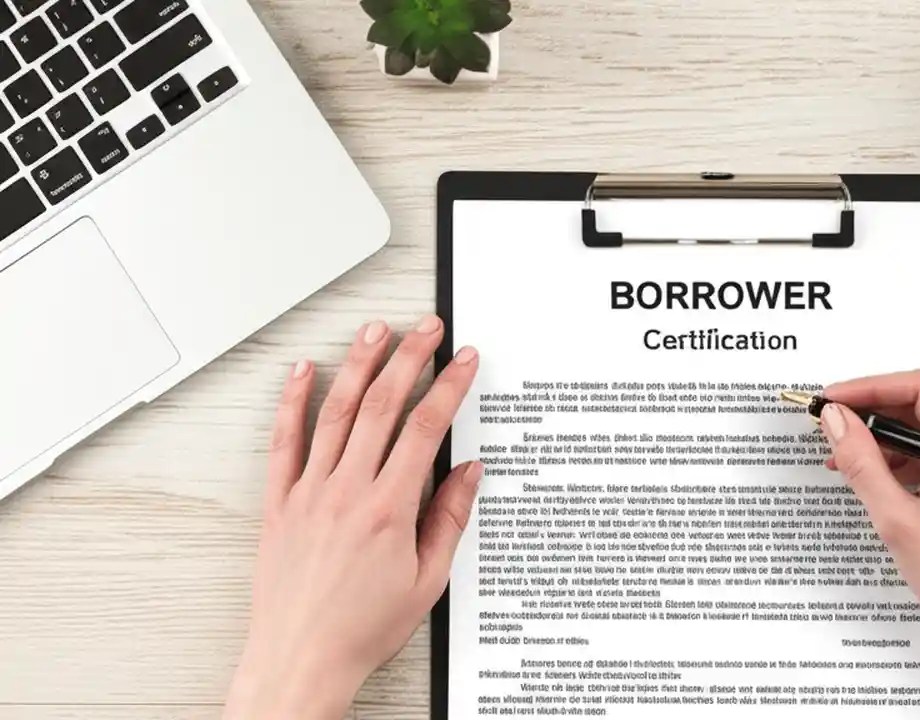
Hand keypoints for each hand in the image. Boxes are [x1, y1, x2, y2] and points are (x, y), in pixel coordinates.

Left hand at [224, 317, 481, 719]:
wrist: (300, 659)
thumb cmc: (361, 629)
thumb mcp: (427, 580)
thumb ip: (448, 520)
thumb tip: (467, 473)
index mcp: (389, 509)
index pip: (426, 428)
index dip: (449, 386)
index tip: (464, 360)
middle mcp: (347, 491)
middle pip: (383, 405)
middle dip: (410, 357)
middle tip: (427, 328)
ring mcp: (309, 492)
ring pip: (336, 411)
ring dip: (359, 365)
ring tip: (375, 331)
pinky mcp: (278, 503)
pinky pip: (284, 441)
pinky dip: (293, 402)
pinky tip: (304, 372)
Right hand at [821, 368, 919, 643]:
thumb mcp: (898, 520)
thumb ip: (863, 463)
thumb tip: (836, 421)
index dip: (872, 387)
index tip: (834, 400)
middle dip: (873, 410)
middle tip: (831, 423)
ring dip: (884, 434)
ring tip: (843, 454)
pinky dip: (901, 453)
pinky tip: (871, 471)